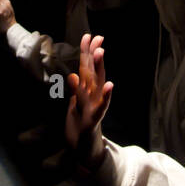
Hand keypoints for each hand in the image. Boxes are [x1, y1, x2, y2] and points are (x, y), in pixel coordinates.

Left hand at [65, 33, 112, 168]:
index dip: (88, 52)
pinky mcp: (94, 119)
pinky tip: (110, 85)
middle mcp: (94, 95)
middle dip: (94, 55)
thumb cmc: (81, 125)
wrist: (85, 149)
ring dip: (99, 68)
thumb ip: (77, 90)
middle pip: (94, 71)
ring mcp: (95, 106)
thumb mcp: (76, 105)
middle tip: (97, 38)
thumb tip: (74, 74)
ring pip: (97, 85)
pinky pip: (101, 107)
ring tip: (100, 52)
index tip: (89, 36)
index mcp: (88, 91)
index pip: (87, 68)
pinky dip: (106, 96)